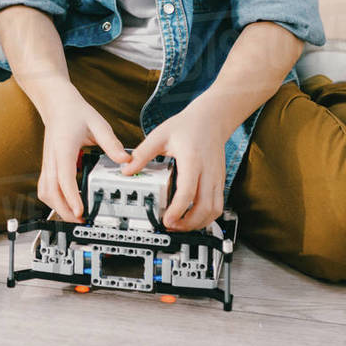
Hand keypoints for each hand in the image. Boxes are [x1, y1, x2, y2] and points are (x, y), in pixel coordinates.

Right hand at [37, 90, 130, 223]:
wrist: (57, 103)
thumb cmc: (74, 112)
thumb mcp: (98, 124)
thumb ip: (111, 143)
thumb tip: (125, 160)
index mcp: (64, 148)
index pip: (64, 178)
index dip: (72, 197)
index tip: (80, 211)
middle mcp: (52, 158)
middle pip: (50, 191)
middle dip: (63, 210)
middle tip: (80, 220)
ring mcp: (47, 163)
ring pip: (45, 192)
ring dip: (56, 206)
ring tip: (74, 216)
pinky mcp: (48, 166)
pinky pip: (45, 187)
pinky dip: (54, 199)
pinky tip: (68, 203)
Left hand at [121, 94, 228, 231]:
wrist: (211, 119)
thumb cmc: (187, 126)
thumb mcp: (159, 135)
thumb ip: (142, 153)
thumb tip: (126, 169)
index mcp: (192, 160)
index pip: (188, 192)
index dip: (178, 210)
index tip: (167, 220)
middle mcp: (208, 172)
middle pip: (204, 207)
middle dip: (188, 223)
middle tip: (170, 227)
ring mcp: (216, 178)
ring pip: (214, 210)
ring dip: (199, 223)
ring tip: (180, 225)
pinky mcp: (219, 181)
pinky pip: (218, 205)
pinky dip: (207, 217)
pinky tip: (192, 218)